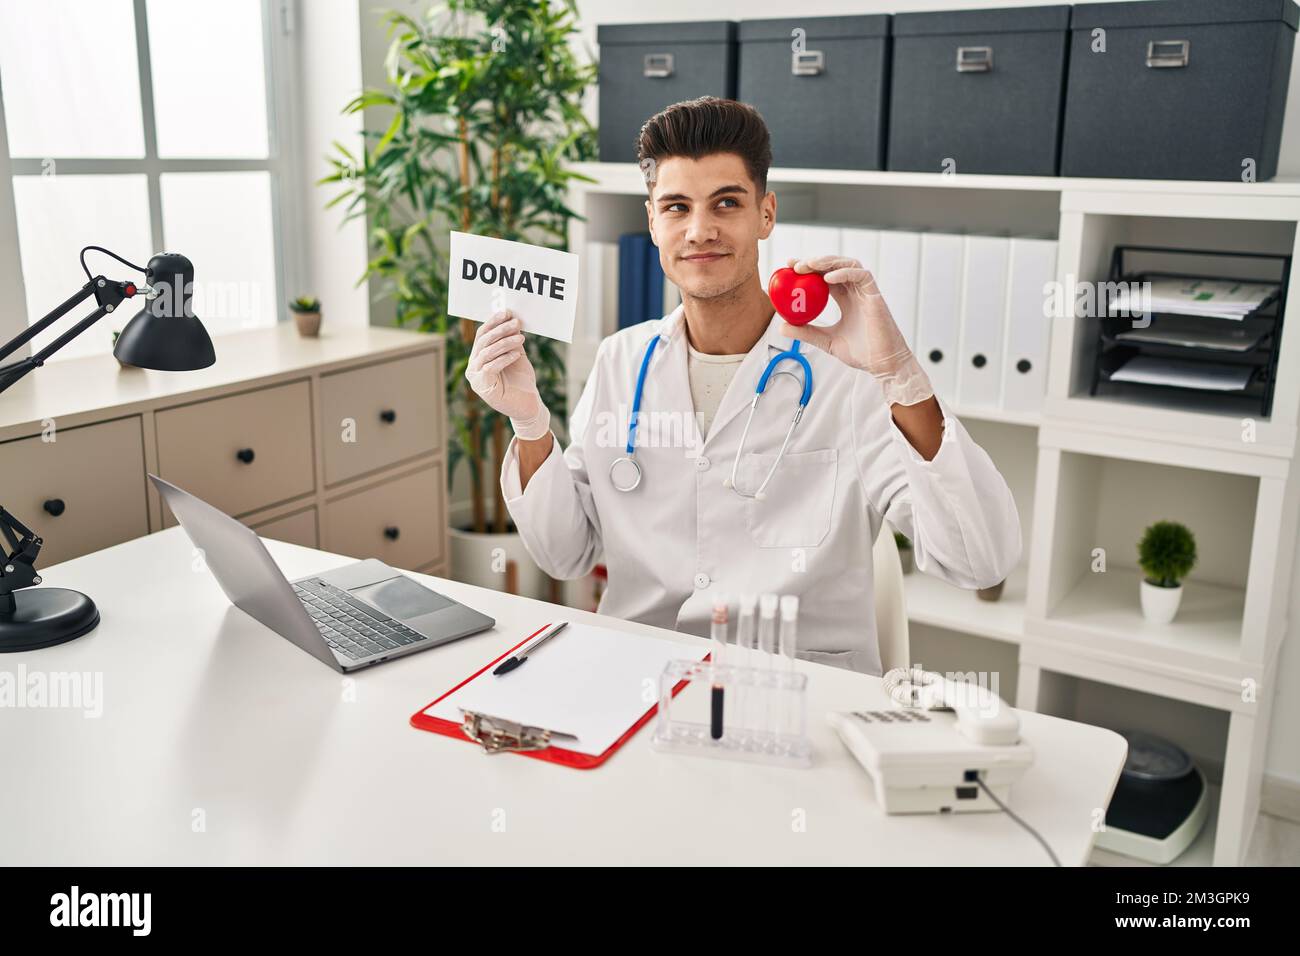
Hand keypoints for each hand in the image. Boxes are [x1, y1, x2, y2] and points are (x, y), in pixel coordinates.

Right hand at [464, 309, 550, 439]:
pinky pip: (490, 367)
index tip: (507, 312)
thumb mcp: (517, 354)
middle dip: (500, 330)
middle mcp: (473, 366)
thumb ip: (512, 339)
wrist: (528, 405)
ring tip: (521, 338)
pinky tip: (517, 354)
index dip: (493, 322)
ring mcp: (475, 377)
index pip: (482, 334)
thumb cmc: (521, 381)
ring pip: (487, 353)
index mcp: (479, 356)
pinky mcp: (482, 387)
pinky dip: (504, 358)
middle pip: (483, 341)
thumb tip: (512, 318)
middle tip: (516, 323)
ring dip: (505, 343)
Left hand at [778, 255, 933, 406]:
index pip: (824, 276)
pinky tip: (828, 278)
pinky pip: (860, 275)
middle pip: (833, 266)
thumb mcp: (826, 341)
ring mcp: (865, 292)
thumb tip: (781, 327)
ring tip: (808, 265)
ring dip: (827, 261)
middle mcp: (855, 291)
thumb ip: (807, 332)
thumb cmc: (861, 353)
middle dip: (813, 262)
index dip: (807, 270)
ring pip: (847, 264)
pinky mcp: (875, 295)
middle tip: (793, 265)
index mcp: (845, 299)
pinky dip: (844, 273)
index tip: (788, 268)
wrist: (882, 364)